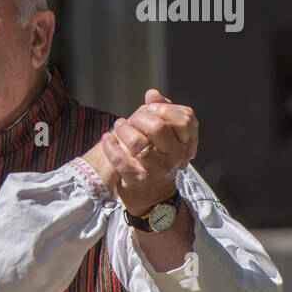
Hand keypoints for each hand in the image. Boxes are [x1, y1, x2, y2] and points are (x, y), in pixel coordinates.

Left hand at [103, 89, 197, 215]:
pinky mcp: (137, 179)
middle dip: (139, 118)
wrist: (153, 198)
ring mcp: (155, 168)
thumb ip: (162, 114)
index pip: (185, 118)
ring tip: (117, 126)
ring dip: (122, 129)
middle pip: (158, 126)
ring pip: (137, 142)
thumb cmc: (157, 162)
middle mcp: (173, 155)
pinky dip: (109, 145)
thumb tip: (152, 93)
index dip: (166, 108)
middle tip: (130, 119)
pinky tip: (106, 139)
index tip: (151, 109)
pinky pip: (120, 158)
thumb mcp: (166, 140)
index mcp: (183, 143)